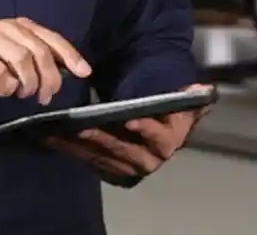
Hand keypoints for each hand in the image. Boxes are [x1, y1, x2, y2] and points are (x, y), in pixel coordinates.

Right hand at [0, 18, 90, 104]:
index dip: (71, 55)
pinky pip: (0, 73)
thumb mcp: (4, 53)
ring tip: (23, 95)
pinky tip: (2, 92)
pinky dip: (6, 87)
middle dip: (50, 78)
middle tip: (45, 97)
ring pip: (24, 61)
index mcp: (17, 25)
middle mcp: (6, 27)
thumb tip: (58, 74)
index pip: (51, 38)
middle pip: (42, 52)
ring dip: (29, 84)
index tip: (84, 72)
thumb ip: (29, 58)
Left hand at [43, 84, 213, 180]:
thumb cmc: (165, 108)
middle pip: (123, 150)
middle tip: (81, 128)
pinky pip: (88, 159)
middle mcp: (150, 158)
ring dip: (78, 146)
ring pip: (102, 156)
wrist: (155, 123)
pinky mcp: (109, 167)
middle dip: (102, 139)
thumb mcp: (181, 101)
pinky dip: (70, 149)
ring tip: (59, 132)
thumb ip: (190, 96)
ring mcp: (127, 165)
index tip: (129, 120)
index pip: (158, 138)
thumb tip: (204, 90)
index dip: (146, 129)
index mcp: (169, 140)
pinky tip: (52, 138)